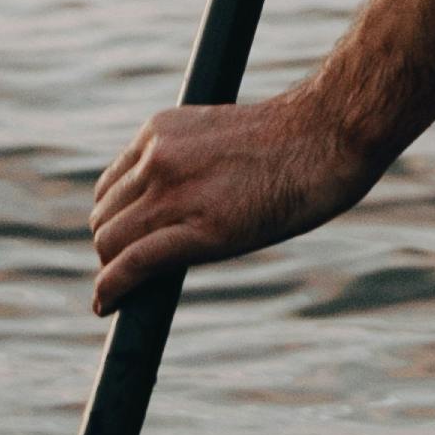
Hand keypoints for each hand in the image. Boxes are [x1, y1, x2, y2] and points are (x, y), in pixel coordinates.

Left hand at [89, 87, 375, 313]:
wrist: (328, 136)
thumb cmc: (292, 140)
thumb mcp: (219, 139)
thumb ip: (186, 164)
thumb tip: (176, 208)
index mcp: (160, 130)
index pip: (112, 186)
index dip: (118, 219)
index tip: (129, 239)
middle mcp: (156, 157)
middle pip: (105, 216)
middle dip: (116, 246)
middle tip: (136, 268)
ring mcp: (173, 192)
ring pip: (112, 242)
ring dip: (115, 268)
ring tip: (129, 287)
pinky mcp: (197, 229)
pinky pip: (133, 263)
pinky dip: (114, 287)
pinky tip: (108, 303)